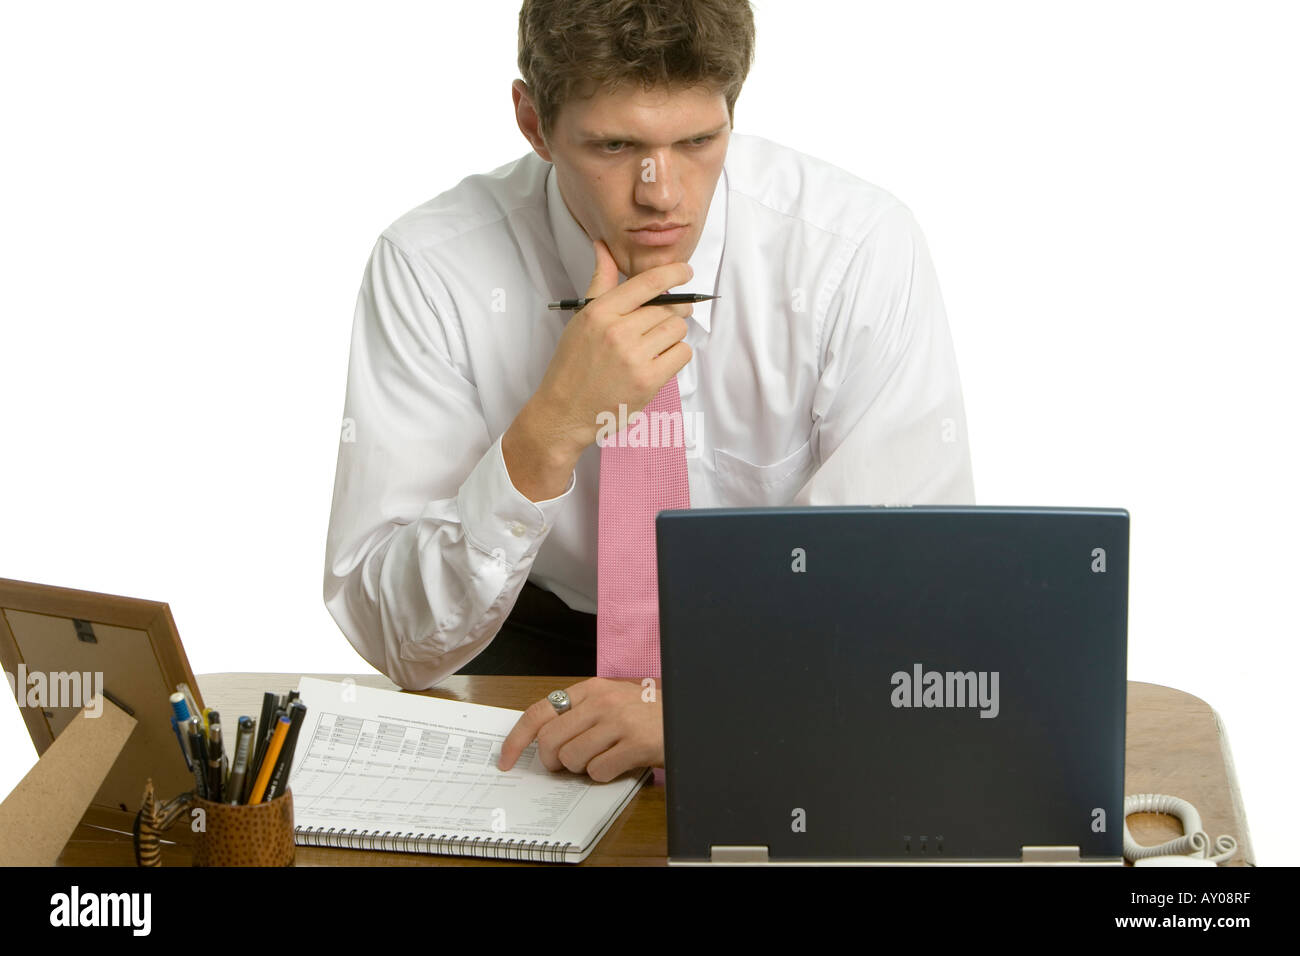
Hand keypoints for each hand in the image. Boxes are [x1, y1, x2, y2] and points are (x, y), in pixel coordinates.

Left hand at [497, 677, 662, 782]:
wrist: (687, 716)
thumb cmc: (645, 713)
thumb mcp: (610, 700)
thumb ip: (578, 713)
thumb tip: (542, 740)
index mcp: (590, 689)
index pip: (539, 712)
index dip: (517, 739)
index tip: (506, 760)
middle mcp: (601, 701)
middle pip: (551, 741)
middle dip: (553, 761)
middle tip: (566, 765)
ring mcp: (618, 721)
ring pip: (572, 759)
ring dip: (582, 768)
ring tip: (603, 757)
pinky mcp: (635, 743)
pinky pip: (598, 771)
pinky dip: (604, 775)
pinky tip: (619, 763)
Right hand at [525, 239, 695, 461]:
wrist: (564, 411)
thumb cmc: (573, 364)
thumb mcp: (581, 318)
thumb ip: (600, 282)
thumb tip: (603, 247)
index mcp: (600, 312)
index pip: (647, 283)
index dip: (673, 273)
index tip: (686, 271)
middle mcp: (618, 332)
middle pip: (669, 306)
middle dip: (674, 309)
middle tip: (665, 318)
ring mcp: (634, 358)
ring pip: (677, 328)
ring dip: (672, 334)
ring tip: (655, 344)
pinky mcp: (648, 381)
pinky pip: (682, 354)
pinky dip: (676, 355)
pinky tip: (659, 360)